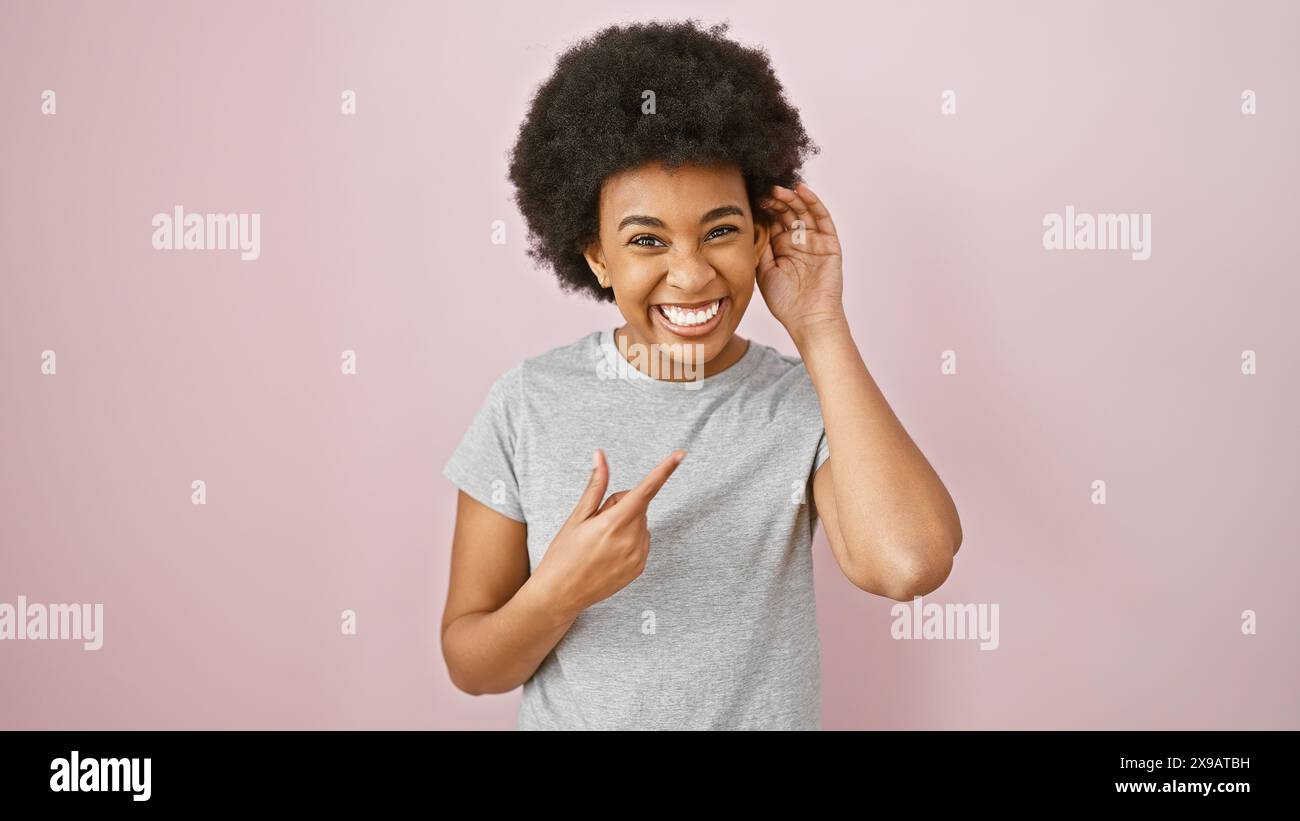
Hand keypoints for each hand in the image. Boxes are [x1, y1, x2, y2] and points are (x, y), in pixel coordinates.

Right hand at [534, 448, 684, 616]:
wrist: (560, 594)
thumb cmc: (563, 554)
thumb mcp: (576, 517)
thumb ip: (596, 486)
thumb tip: (600, 455)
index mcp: (613, 524)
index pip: (645, 490)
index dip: (665, 470)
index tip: (681, 454)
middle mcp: (631, 540)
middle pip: (638, 505)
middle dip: (620, 505)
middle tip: (596, 524)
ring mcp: (638, 556)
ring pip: (641, 523)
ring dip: (625, 524)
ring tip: (599, 543)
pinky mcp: (640, 568)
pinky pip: (642, 540)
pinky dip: (629, 540)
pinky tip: (608, 553)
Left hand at [757, 182, 845, 336]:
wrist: (807, 318)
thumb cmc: (785, 301)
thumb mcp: (763, 271)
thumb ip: (760, 247)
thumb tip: (753, 222)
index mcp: (781, 248)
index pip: (773, 220)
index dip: (764, 208)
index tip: (752, 198)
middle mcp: (798, 241)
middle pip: (788, 212)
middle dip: (776, 200)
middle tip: (764, 191)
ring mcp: (814, 241)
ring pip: (804, 212)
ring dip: (792, 198)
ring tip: (779, 189)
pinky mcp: (829, 244)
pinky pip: (822, 219)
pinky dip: (813, 202)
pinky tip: (802, 190)